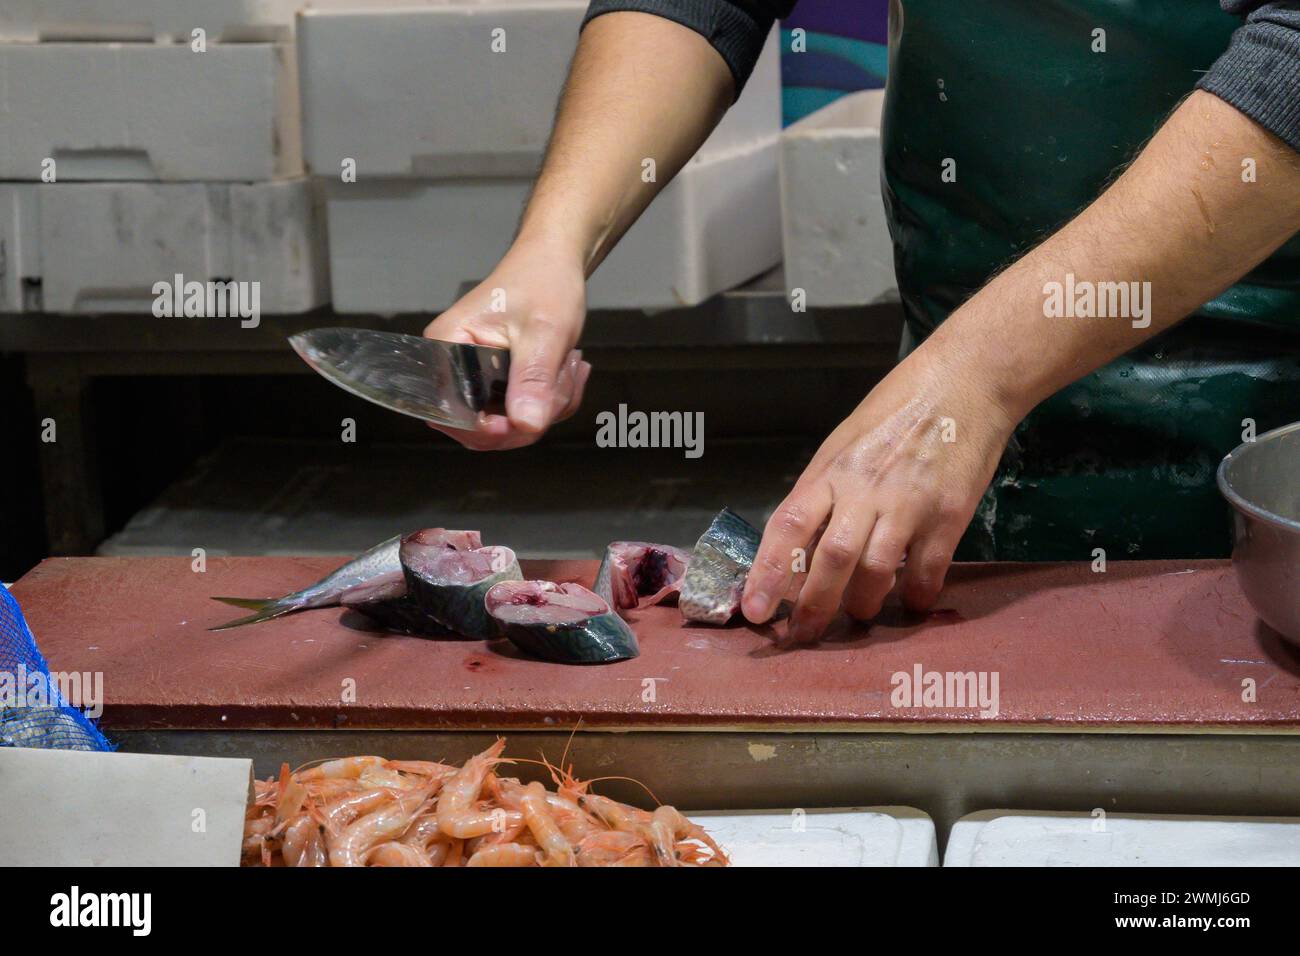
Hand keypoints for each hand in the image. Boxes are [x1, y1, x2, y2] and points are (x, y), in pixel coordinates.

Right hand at [422, 239, 591, 450]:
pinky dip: (553, 401)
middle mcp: (453, 368)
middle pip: (480, 428)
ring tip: (569, 364)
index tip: (525, 422)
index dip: (485, 428)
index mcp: (447, 348)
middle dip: (530, 416)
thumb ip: (532, 379)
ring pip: (510, 425)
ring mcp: (477, 379)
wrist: (556, 263)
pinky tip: (567, 369)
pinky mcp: (499, 385)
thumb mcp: (544, 331)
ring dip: (549, 405)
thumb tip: (525, 425)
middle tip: (562, 378)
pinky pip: (525, 415)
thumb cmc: (544, 282)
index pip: (450, 411)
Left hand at [741, 347, 1017, 641]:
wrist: (965, 381)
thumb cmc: (896, 410)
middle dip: (813, 606)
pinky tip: (913, 603)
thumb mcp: (844, 442)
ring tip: (859, 615)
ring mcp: (908, 503)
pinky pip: (928, 570)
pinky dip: (917, 596)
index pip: (789, 525)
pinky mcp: (949, 514)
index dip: (767, 572)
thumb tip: (797, 544)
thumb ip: (822, 490)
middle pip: (831, 559)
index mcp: (831, 470)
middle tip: (803, 635)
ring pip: (876, 572)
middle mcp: (865, 488)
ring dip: (863, 605)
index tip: (752, 610)